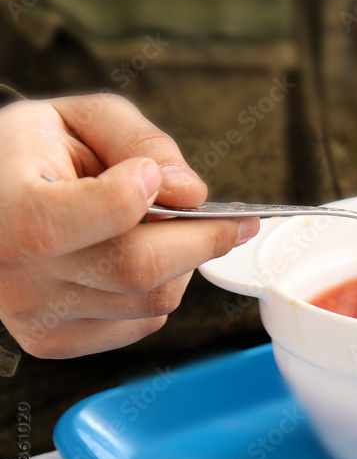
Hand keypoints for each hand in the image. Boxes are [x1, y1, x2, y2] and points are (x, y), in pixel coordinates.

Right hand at [0, 94, 258, 357]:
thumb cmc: (27, 155)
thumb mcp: (76, 118)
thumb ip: (139, 141)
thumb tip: (190, 192)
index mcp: (13, 209)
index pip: (106, 213)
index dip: (143, 192)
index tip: (152, 174)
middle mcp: (18, 273)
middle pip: (141, 267)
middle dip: (203, 239)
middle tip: (233, 220)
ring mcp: (35, 314)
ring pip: (150, 301)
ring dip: (180, 265)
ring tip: (164, 232)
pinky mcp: (54, 340)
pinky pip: (141, 323)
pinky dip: (158, 290)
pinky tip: (136, 259)